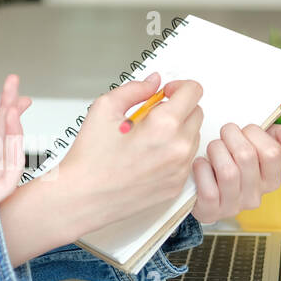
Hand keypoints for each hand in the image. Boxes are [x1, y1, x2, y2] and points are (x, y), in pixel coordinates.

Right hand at [51, 72, 203, 231]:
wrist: (83, 198)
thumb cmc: (90, 159)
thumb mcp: (105, 108)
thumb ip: (134, 89)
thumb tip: (153, 83)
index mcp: (164, 125)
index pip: (194, 92)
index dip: (180, 86)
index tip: (167, 92)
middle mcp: (178, 148)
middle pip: (196, 113)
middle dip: (178, 108)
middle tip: (152, 115)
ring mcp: (180, 170)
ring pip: (193, 137)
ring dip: (177, 131)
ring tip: (147, 138)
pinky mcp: (176, 186)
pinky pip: (186, 161)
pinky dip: (173, 153)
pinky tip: (148, 156)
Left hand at [190, 123, 280, 223]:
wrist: (204, 192)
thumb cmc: (232, 164)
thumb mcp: (257, 147)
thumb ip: (278, 137)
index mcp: (271, 180)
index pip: (272, 152)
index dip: (254, 133)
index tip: (244, 130)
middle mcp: (255, 196)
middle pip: (247, 157)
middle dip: (231, 137)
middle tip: (224, 134)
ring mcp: (234, 206)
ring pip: (228, 171)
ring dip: (216, 151)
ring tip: (213, 148)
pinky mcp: (212, 212)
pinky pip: (209, 189)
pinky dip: (202, 170)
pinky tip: (201, 164)